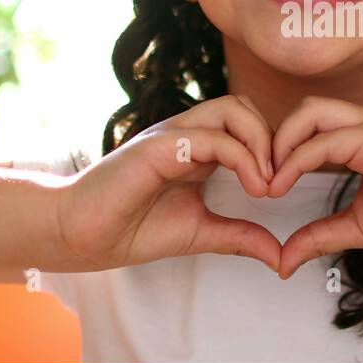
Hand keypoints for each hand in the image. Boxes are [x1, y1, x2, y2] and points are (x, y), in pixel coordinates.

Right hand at [55, 95, 280, 272]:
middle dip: (272, 139)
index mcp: (196, 148)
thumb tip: (280, 256)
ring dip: (261, 142)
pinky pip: (211, 137)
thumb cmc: (132, 228)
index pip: (246, 124)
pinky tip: (253, 189)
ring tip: (266, 184)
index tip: (280, 191)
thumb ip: (240, 236)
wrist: (81, 235)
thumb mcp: (201, 232)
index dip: (272, 150)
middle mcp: (186, 134)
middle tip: (278, 182)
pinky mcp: (159, 146)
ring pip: (231, 109)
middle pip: (243, 106)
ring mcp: (171, 135)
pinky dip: (242, 158)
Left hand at [265, 96, 362, 279]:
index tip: (264, 186)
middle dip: (274, 140)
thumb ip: (319, 236)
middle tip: (260, 180)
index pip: (310, 124)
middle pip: (304, 109)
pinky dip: (297, 161)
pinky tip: (284, 186)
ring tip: (270, 182)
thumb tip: (282, 262)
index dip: (281, 150)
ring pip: (310, 113)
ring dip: (281, 145)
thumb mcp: (358, 227)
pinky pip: (327, 141)